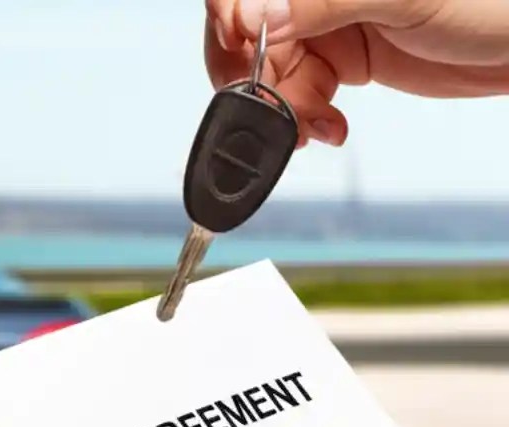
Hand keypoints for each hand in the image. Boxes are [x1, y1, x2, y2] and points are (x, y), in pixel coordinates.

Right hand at [205, 0, 508, 147]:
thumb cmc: (489, 1)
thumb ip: (322, 4)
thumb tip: (251, 17)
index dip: (229, 20)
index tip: (235, 49)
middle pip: (244, 34)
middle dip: (249, 79)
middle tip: (267, 111)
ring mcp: (325, 25)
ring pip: (266, 71)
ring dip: (278, 110)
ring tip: (310, 130)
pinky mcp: (341, 58)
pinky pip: (296, 92)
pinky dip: (302, 118)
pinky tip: (327, 128)